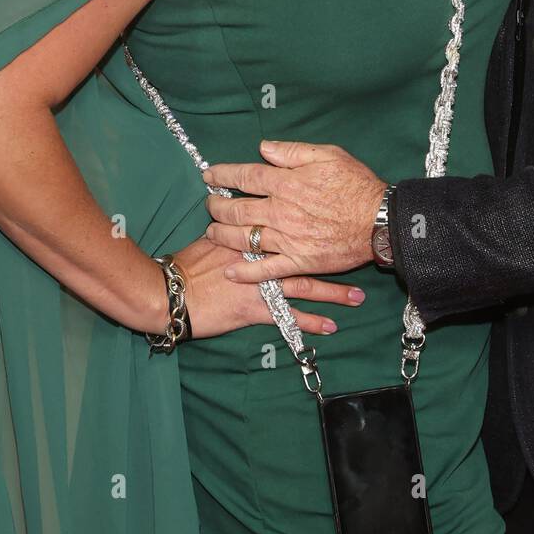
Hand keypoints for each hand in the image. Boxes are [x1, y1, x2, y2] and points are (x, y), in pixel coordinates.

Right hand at [163, 233, 365, 337]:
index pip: (288, 223)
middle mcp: (262, 258)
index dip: (315, 221)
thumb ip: (235, 221)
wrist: (172, 293)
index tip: (339, 220)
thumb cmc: (189, 264)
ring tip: (357, 296)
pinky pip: (288, 317)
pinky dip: (310, 322)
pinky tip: (330, 326)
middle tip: (360, 257)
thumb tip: (249, 207)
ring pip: (303, 286)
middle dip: (335, 256)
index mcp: (253, 235)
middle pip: (305, 253)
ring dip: (332, 292)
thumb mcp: (212, 234)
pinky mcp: (255, 310)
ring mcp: (260, 285)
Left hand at [201, 140, 384, 284]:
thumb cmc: (356, 184)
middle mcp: (281, 211)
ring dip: (222, 235)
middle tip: (209, 204)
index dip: (223, 175)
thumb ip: (292, 151)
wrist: (380, 220)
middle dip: (216, 206)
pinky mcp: (298, 261)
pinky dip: (245, 270)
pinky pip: (265, 269)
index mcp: (287, 183)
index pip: (245, 177)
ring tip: (211, 231)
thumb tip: (263, 149)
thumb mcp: (328, 154)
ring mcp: (287, 239)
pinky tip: (231, 269)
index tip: (209, 174)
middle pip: (237, 209)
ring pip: (244, 238)